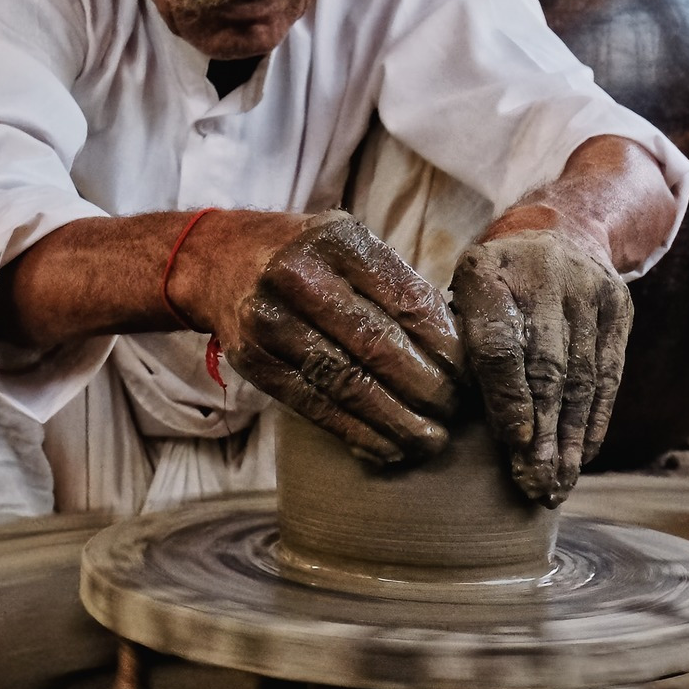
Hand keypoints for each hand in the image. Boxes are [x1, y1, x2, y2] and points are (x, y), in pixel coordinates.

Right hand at [178, 211, 464, 463]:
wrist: (218, 262)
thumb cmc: (304, 256)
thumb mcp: (348, 244)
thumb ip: (395, 284)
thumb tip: (459, 344)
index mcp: (337, 241)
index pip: (406, 301)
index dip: (446, 345)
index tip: (470, 373)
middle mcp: (299, 278)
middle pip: (379, 346)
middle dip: (428, 388)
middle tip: (457, 411)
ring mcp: (271, 322)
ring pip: (348, 384)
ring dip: (397, 421)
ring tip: (431, 440)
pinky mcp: (256, 363)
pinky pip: (315, 406)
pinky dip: (357, 433)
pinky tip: (387, 447)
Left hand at [450, 229, 632, 505]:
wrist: (560, 232)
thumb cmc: (494, 286)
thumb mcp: (464, 298)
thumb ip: (462, 350)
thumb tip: (465, 425)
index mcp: (487, 272)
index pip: (501, 345)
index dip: (508, 399)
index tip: (514, 446)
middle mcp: (544, 275)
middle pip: (546, 368)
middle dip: (541, 433)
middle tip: (535, 484)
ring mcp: (588, 289)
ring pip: (581, 377)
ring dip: (570, 438)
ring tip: (558, 483)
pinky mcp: (619, 306)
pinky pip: (609, 373)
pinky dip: (595, 419)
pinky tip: (583, 455)